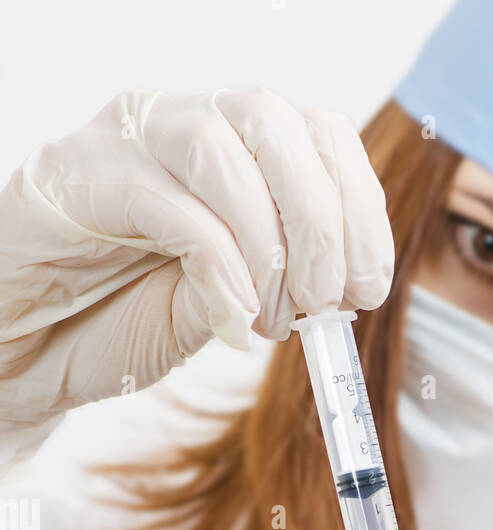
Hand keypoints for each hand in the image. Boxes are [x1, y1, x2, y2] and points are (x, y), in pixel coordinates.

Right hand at [0, 89, 392, 432]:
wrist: (22, 353)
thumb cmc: (115, 322)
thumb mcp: (221, 307)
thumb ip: (273, 283)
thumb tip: (336, 290)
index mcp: (230, 146)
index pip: (320, 132)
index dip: (359, 208)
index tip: (367, 288)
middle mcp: (177, 123)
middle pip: (276, 121)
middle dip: (320, 222)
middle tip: (322, 305)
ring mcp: (123, 141)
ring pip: (222, 145)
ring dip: (268, 244)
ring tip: (269, 320)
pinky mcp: (73, 175)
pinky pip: (167, 201)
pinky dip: (218, 266)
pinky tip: (230, 321)